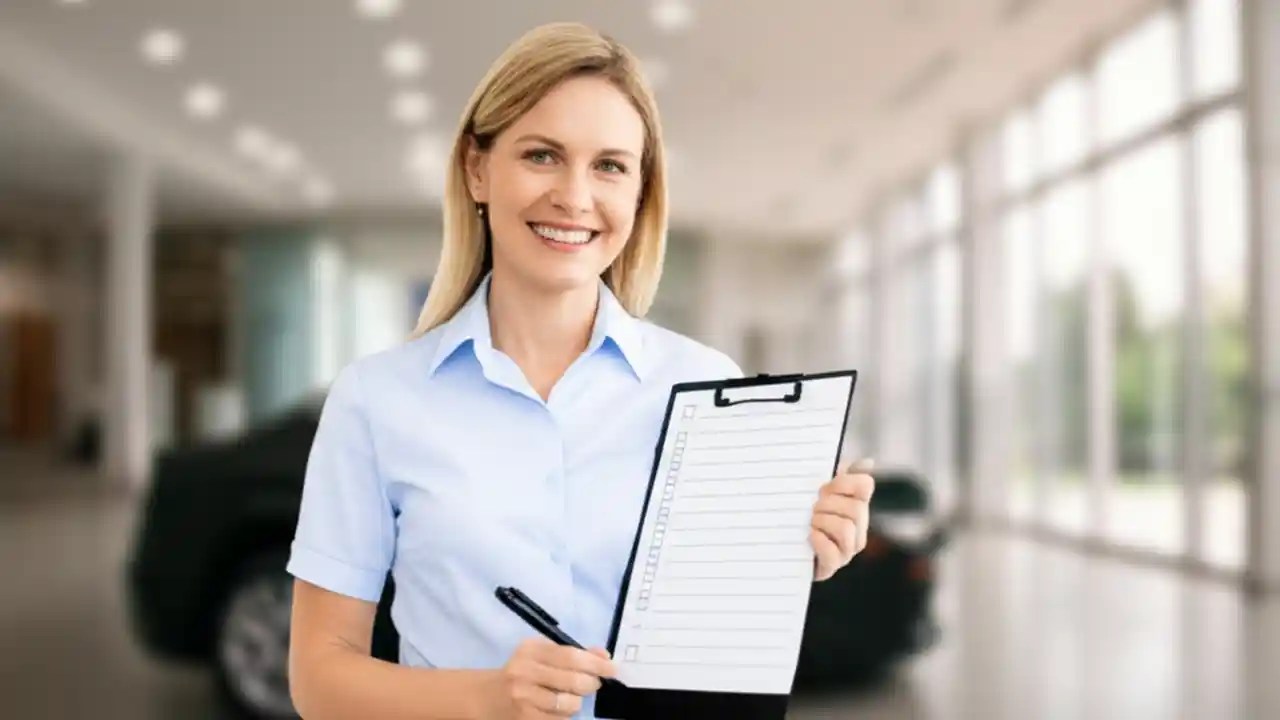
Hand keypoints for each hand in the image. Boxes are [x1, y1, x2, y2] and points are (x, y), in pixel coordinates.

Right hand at [486, 637, 616, 718]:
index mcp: (531, 650)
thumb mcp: (542, 655)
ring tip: (571, 698)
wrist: (488, 697)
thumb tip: (604, 656)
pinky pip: (559, 719)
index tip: (612, 669)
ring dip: (577, 702)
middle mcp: (524, 671)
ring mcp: (523, 697)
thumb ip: (573, 654)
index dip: (595, 664)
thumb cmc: (523, 672)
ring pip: (568, 703)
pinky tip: (558, 709)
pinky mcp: (524, 717)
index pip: (570, 656)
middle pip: (573, 680)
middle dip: (591, 684)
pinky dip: (565, 715)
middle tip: (594, 684)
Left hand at [810, 458, 875, 581]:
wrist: (778, 543)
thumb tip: (867, 462)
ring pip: (846, 530)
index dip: (844, 482)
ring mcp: (847, 550)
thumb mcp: (813, 489)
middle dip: (828, 505)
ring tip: (809, 523)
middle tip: (811, 507)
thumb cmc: (799, 512)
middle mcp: (857, 527)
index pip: (865, 485)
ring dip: (822, 522)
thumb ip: (835, 472)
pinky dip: (818, 541)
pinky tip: (808, 535)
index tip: (824, 486)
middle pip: (855, 509)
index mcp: (855, 504)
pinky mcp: (831, 566)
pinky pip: (832, 554)